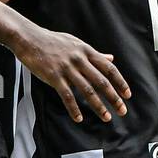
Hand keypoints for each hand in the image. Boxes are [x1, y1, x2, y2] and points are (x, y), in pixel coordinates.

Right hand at [14, 28, 130, 123]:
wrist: (29, 38)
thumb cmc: (53, 41)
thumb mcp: (76, 43)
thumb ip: (94, 53)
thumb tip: (111, 57)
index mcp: (86, 51)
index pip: (109, 68)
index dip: (120, 82)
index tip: (127, 95)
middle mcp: (79, 60)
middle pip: (101, 81)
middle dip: (114, 98)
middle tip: (122, 111)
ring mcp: (67, 68)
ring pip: (87, 90)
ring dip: (98, 106)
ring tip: (106, 117)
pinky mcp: (54, 76)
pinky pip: (67, 96)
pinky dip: (74, 109)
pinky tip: (79, 118)